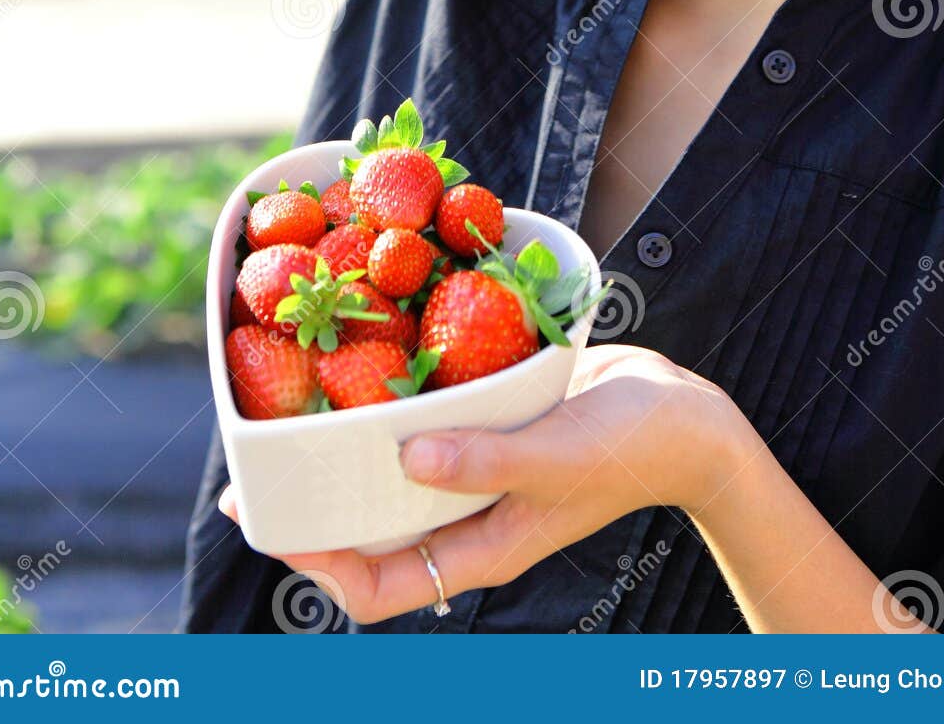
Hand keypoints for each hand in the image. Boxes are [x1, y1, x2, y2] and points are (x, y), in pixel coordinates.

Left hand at [217, 344, 746, 623]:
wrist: (686, 412)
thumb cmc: (631, 446)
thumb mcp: (556, 456)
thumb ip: (484, 461)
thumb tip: (404, 461)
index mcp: (479, 548)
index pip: (376, 586)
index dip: (319, 562)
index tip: (273, 521)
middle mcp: (466, 514)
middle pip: (369, 526)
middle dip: (314, 500)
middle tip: (257, 460)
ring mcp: (475, 470)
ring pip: (390, 473)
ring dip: (345, 447)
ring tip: (295, 404)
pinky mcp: (487, 424)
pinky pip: (424, 422)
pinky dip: (391, 400)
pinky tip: (368, 358)